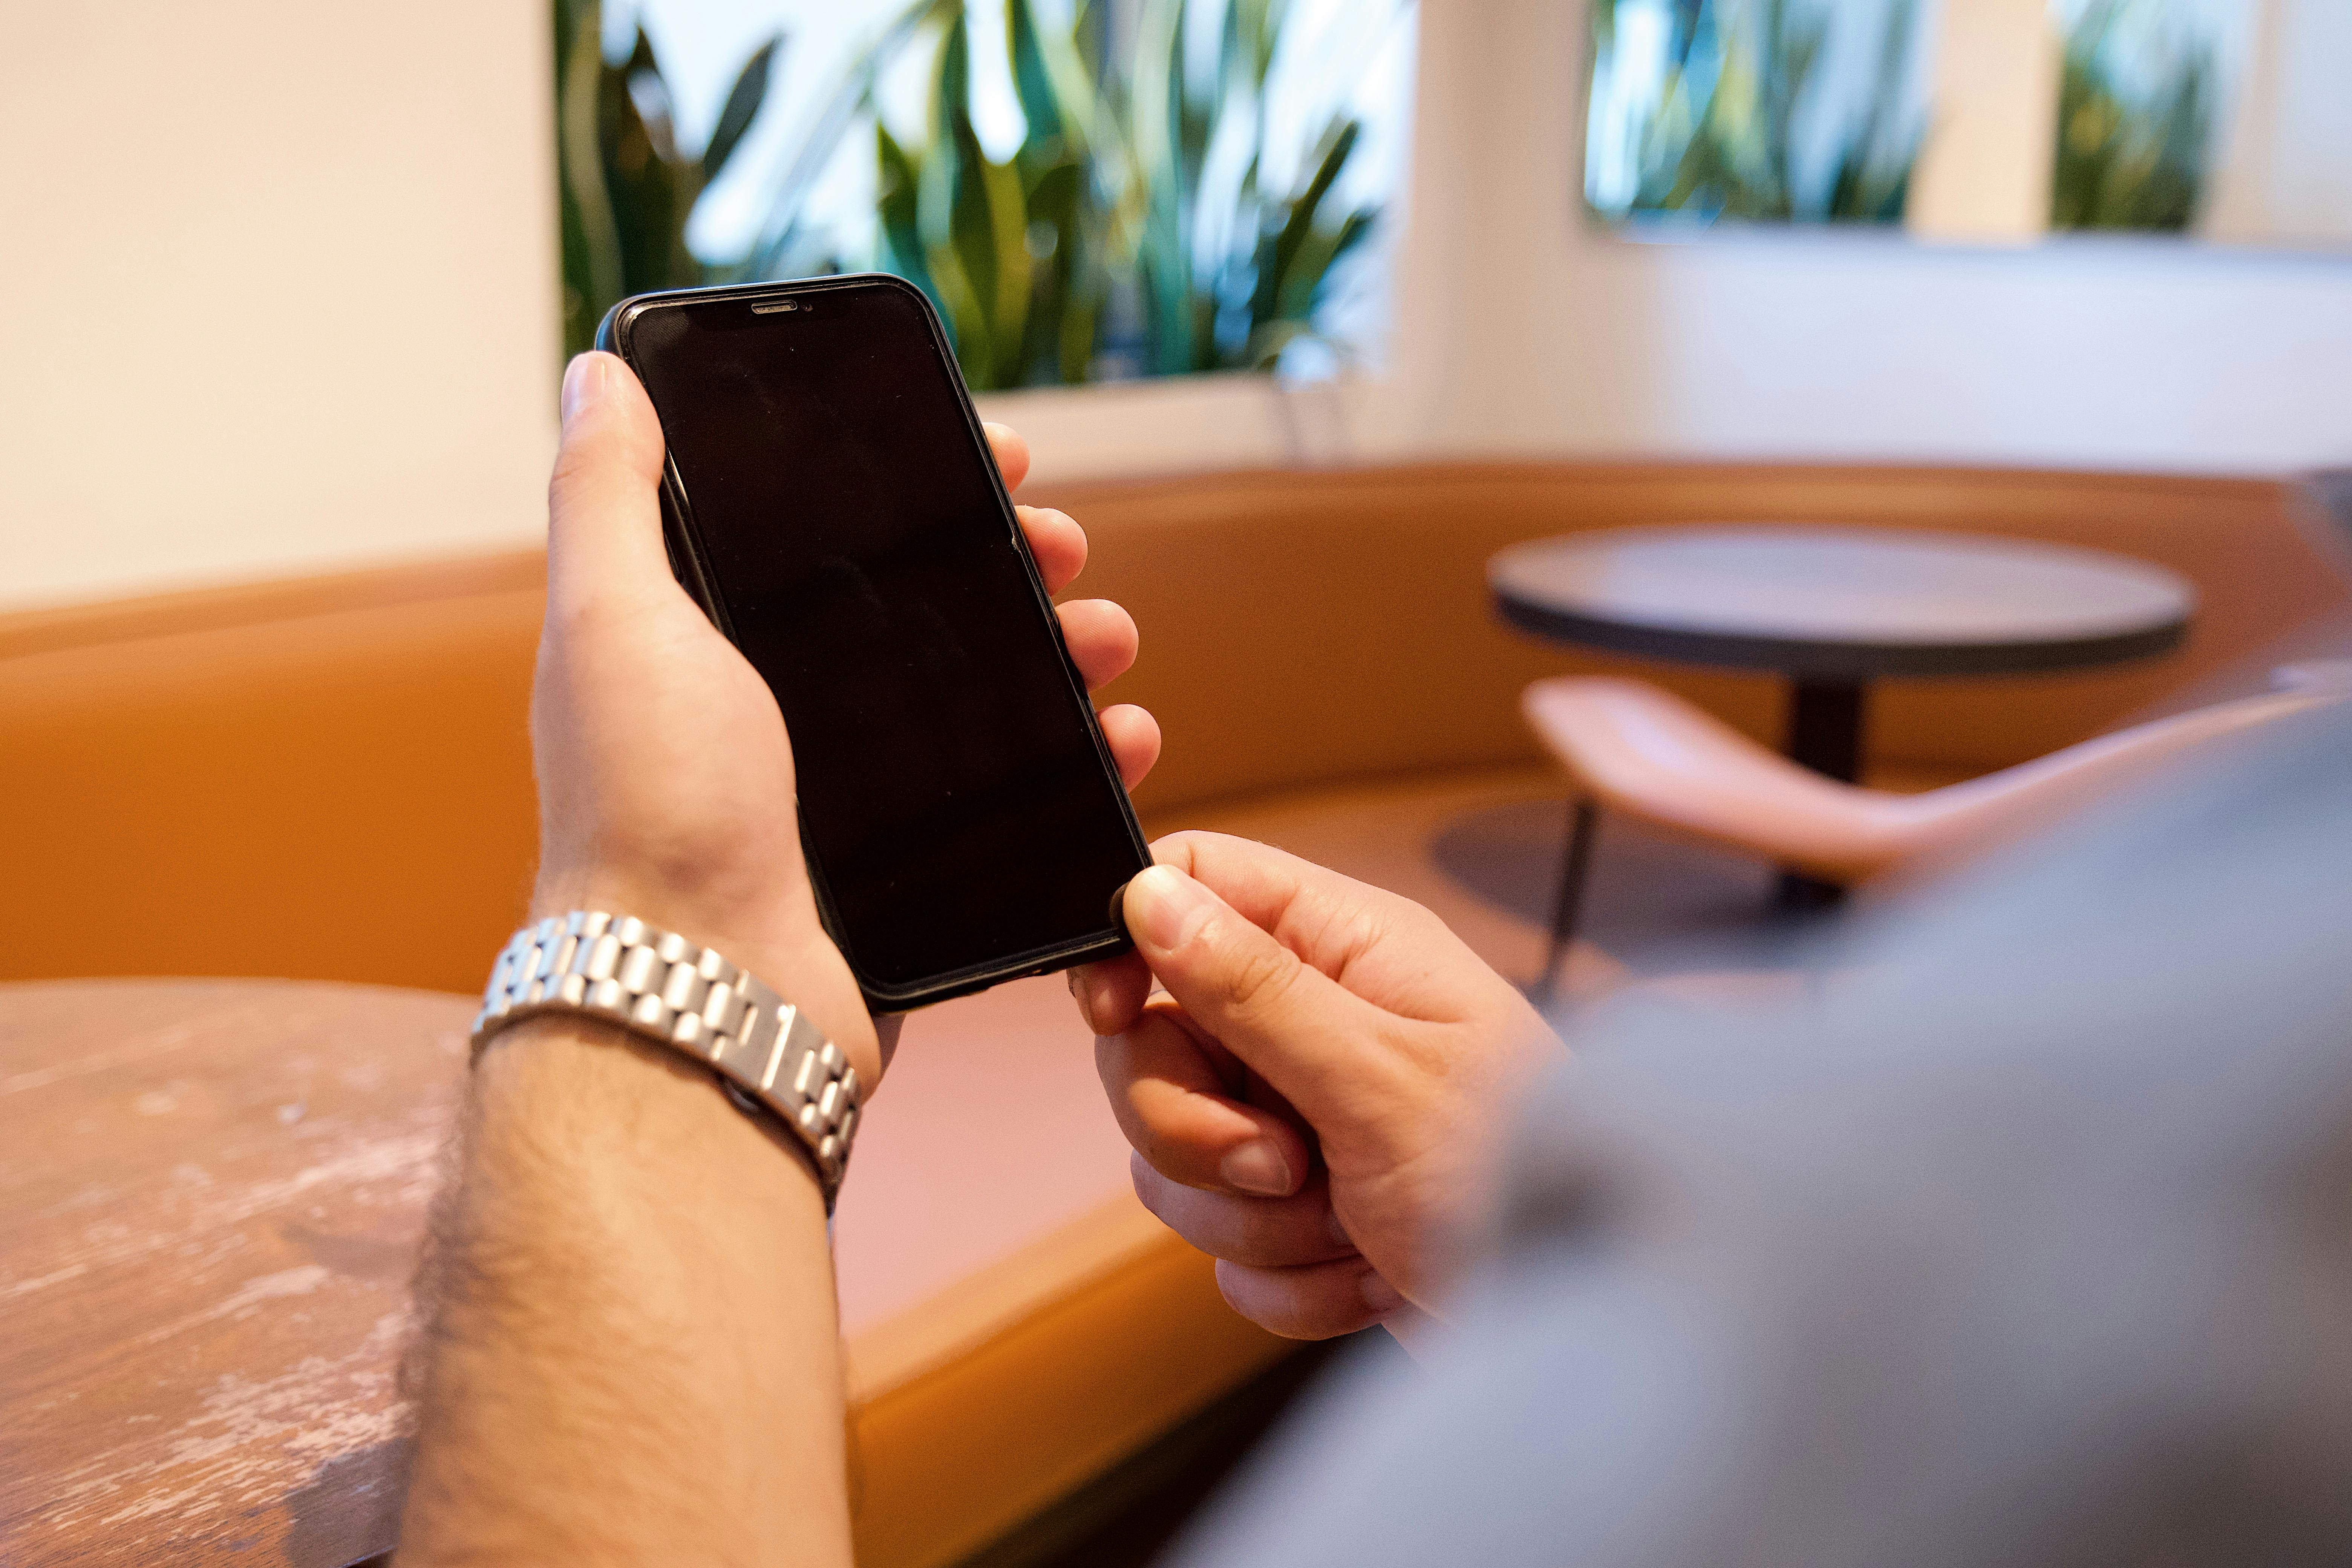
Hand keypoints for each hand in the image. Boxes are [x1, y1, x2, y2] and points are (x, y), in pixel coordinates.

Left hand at [531, 351, 1161, 1090]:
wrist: (706, 996)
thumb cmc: (649, 807)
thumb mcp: (611, 620)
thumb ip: (605, 495)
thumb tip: (600, 370)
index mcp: (713, 641)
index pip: (826, 529)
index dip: (912, 480)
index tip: (992, 454)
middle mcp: (779, 710)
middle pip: (922, 608)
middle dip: (1009, 561)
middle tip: (1066, 549)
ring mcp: (849, 795)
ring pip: (982, 698)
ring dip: (1060, 651)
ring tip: (1110, 639)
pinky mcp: (909, 871)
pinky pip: (1012, 798)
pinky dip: (1076, 763)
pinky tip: (1118, 741)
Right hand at [1071, 833, 1563, 1339]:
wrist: (1584, 1321)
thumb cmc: (1522, 1184)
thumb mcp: (1382, 1074)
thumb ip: (1257, 986)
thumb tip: (1150, 894)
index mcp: (1348, 948)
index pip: (1192, 884)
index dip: (1128, 940)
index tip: (1116, 1013)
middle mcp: (1320, 1020)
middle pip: (1155, 1036)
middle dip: (1192, 1122)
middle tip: (1281, 1162)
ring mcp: (1307, 1116)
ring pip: (1176, 1154)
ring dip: (1249, 1216)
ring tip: (1347, 1228)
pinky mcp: (1304, 1210)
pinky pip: (1224, 1240)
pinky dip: (1285, 1275)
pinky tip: (1366, 1278)